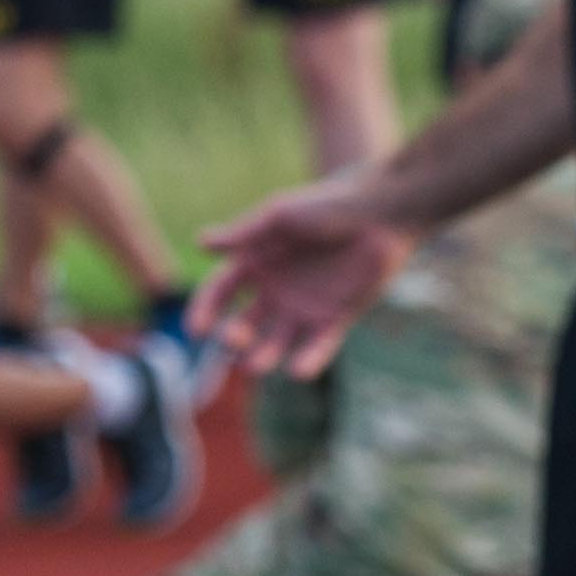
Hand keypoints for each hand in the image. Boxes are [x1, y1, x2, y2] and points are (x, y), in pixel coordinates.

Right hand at [192, 178, 420, 377]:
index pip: (220, 292)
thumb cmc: (326, 205)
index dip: (205, 310)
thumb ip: (243, 233)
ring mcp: (304, 307)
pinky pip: (318, 346)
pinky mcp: (335, 318)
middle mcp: (275, 291)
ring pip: (276, 343)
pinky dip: (308, 360)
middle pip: (243, 324)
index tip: (197, 330)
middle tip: (232, 341)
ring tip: (255, 364)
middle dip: (233, 337)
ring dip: (263, 357)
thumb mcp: (279, 215)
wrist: (378, 212)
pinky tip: (297, 370)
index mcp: (255, 263)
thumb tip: (200, 242)